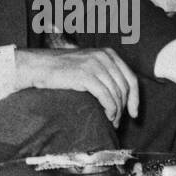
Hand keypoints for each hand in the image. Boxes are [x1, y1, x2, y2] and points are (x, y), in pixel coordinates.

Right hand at [14, 47, 139, 127]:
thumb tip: (120, 95)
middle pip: (125, 88)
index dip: (135, 98)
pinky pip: (106, 96)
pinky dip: (110, 109)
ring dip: (116, 111)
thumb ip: (105, 73)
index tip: (134, 113)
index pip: (131, 78)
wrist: (40, 65)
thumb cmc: (62, 69)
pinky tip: (107, 116)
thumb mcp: (88, 64)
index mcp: (108, 54)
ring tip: (111, 121)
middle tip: (118, 121)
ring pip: (116, 94)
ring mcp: (95, 65)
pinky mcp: (86, 75)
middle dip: (125, 108)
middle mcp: (104, 57)